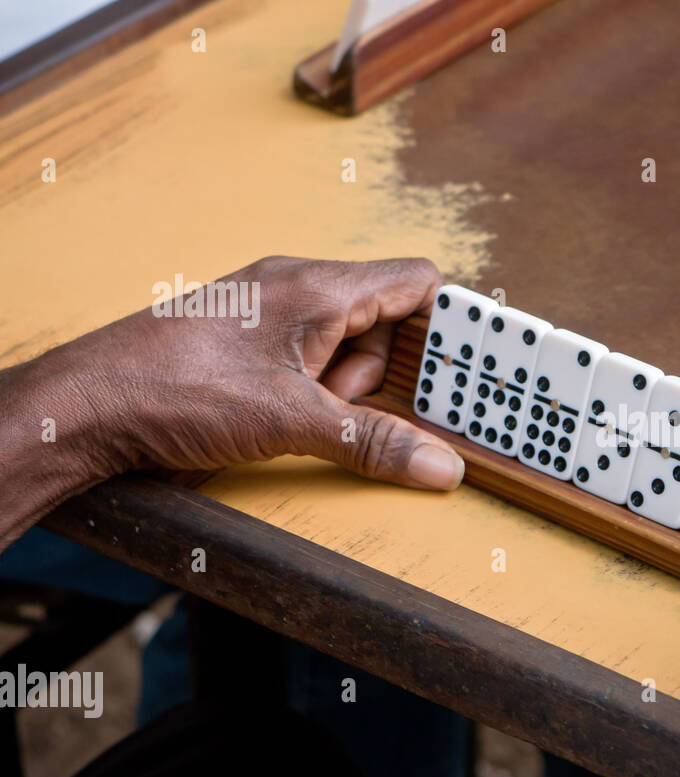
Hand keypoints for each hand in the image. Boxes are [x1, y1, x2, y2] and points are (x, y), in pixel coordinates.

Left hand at [0, 257, 463, 548]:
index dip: (447, 322)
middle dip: (382, 375)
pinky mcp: (249, 344)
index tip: (468, 366)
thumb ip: (374, 442)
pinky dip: (314, 395)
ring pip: (345, 347)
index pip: (415, 281)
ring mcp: (270, 316)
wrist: (85, 407)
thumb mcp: (291, 421)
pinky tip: (287, 421)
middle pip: (384, 321)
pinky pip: (309, 362)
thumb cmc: (173, 389)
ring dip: (344, 391)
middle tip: (355, 408)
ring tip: (305, 418)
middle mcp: (296, 289)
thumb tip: (441, 465)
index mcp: (316, 286)